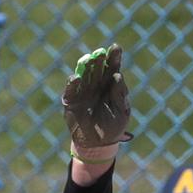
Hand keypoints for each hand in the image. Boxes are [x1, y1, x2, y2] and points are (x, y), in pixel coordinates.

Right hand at [62, 44, 133, 164]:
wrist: (98, 145)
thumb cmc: (113, 127)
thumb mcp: (121, 112)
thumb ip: (120, 95)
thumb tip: (117, 76)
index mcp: (110, 87)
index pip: (112, 69)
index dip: (114, 58)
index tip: (116, 47)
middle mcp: (96, 86)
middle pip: (97, 69)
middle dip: (99, 60)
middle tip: (101, 53)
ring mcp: (83, 92)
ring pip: (84, 76)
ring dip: (86, 67)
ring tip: (90, 59)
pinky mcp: (71, 101)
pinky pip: (71, 90)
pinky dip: (73, 84)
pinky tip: (77, 78)